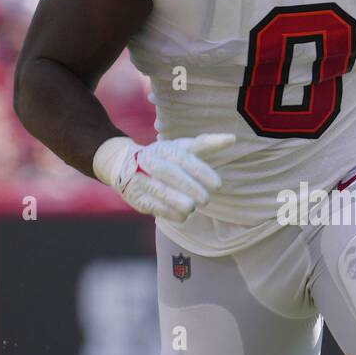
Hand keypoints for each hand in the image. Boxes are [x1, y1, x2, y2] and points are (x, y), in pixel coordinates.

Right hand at [93, 133, 235, 222]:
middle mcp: (150, 161)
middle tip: (206, 200)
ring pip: (160, 191)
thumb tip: (233, 138)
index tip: (218, 185)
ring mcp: (140, 179)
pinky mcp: (135, 196)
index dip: (202, 172)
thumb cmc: (164, 157)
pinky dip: (169, 212)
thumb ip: (206, 144)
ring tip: (192, 207)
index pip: (184, 158)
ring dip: (179, 202)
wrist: (122, 164)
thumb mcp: (182, 147)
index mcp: (164, 148)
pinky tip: (182, 215)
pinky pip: (153, 206)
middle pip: (170, 173)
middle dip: (190, 188)